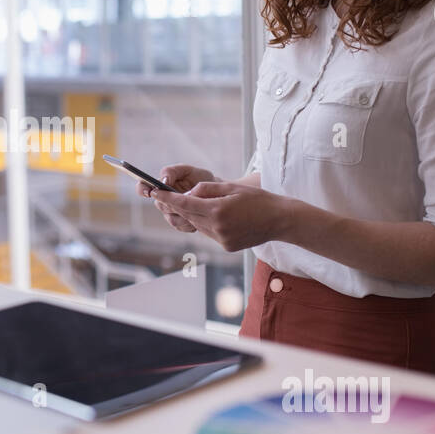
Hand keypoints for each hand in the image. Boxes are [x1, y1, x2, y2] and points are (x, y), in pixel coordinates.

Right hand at [139, 165, 215, 232]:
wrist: (216, 193)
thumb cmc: (200, 179)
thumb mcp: (188, 170)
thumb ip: (173, 171)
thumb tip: (163, 180)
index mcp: (160, 186)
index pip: (143, 188)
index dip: (142, 189)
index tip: (150, 190)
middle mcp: (162, 200)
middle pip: (160, 205)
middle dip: (174, 203)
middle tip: (187, 199)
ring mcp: (169, 213)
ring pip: (171, 218)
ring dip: (184, 214)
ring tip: (198, 207)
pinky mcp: (179, 224)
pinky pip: (180, 226)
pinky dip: (190, 222)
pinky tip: (199, 215)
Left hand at [152, 180, 288, 252]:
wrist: (279, 220)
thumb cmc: (258, 199)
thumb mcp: (232, 187)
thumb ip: (207, 189)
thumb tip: (189, 193)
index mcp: (218, 210)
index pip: (185, 203)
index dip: (168, 198)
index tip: (155, 192)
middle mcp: (217, 227)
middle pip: (189, 215)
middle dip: (177, 205)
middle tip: (165, 196)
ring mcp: (222, 239)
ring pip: (198, 225)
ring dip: (193, 215)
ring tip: (193, 204)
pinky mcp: (226, 246)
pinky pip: (209, 233)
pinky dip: (206, 224)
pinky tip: (213, 217)